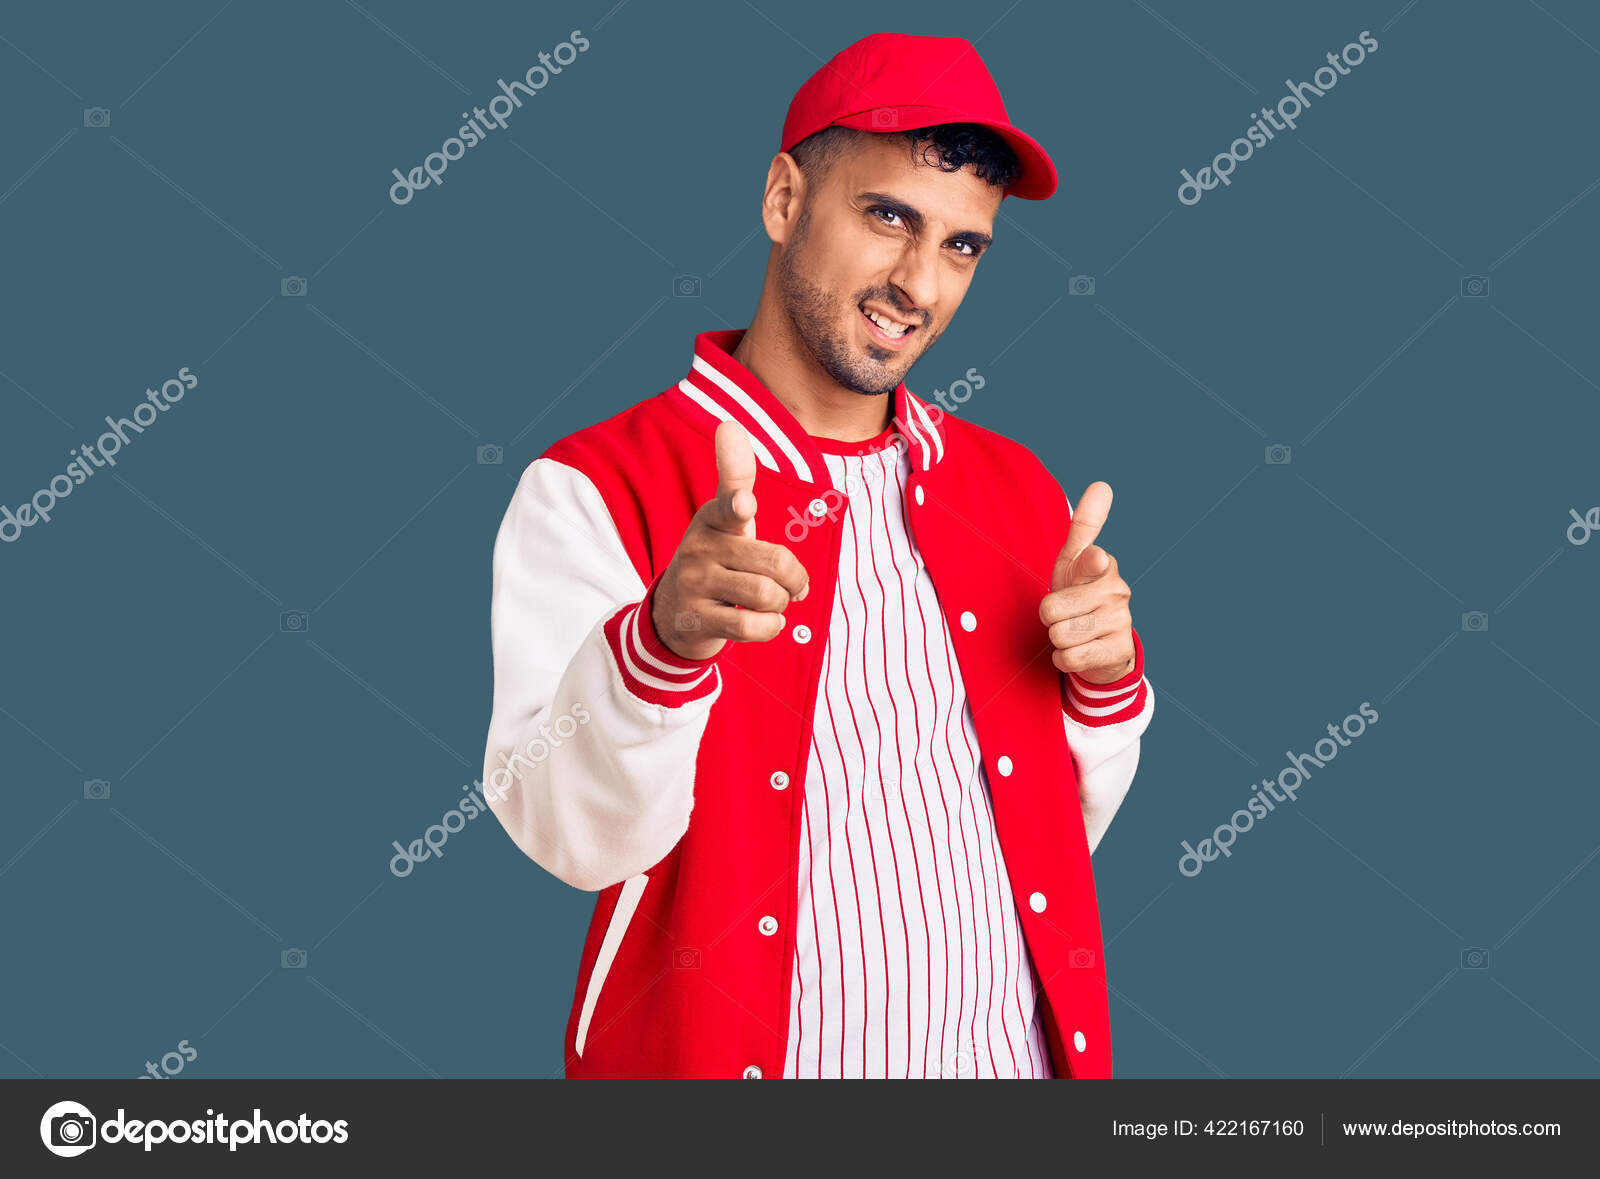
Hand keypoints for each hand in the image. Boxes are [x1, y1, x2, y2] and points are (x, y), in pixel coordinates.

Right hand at [651, 420, 810, 659]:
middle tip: (791, 585)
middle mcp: (699, 549)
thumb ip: (735, 476)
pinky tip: (765, 623)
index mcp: (712, 519)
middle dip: (795, 579)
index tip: (745, 506)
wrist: (673, 614)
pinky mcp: (695, 621)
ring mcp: (694, 585)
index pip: (728, 505)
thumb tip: (728, 424)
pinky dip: (770, 628)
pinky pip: (751, 627)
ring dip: (782, 605)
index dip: (739, 506)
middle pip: (775, 562)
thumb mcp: (724, 519)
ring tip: (771, 603)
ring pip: (767, 596)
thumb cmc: (715, 558)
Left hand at [1039, 482, 1136, 683]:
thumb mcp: (1074, 560)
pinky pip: (1070, 658)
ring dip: (1057, 639)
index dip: (1087, 564)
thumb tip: (1102, 484)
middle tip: (1064, 614)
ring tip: (1072, 631)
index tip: (1095, 561)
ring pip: (1060, 635)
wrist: (1100, 643)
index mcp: (1103, 565)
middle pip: (1052, 610)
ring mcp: (1121, 622)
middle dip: (1049, 617)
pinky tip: (1078, 651)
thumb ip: (1085, 524)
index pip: (1090, 559)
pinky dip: (1064, 659)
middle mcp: (1117, 591)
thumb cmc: (1080, 593)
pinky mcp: (1118, 651)